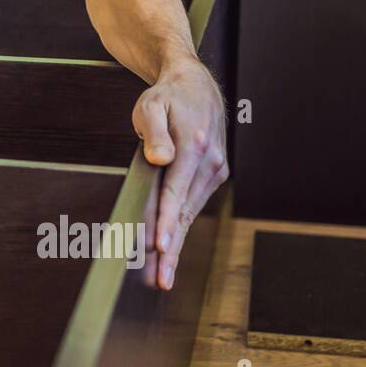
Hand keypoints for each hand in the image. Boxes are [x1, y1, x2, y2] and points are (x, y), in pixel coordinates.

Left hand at [131, 59, 228, 290]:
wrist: (195, 87)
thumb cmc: (168, 97)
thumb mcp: (152, 106)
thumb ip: (154, 132)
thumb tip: (160, 158)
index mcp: (194, 147)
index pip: (176, 192)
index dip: (168, 221)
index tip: (161, 246)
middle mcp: (209, 163)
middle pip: (185, 212)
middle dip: (172, 248)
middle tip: (159, 279)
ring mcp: (214, 171)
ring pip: (190, 214)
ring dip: (176, 245)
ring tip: (159, 275)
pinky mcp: (212, 176)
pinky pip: (192, 206)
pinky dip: (181, 228)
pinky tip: (168, 250)